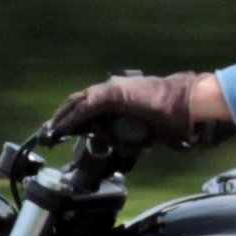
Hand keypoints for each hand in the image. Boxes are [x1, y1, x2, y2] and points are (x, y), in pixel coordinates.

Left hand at [50, 69, 232, 143]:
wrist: (185, 103)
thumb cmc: (173, 115)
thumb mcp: (148, 128)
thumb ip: (135, 134)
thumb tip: (132, 147)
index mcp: (120, 95)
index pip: (91, 104)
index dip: (75, 115)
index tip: (64, 128)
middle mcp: (113, 88)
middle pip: (79, 100)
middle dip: (62, 115)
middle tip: (49, 130)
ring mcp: (112, 89)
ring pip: (79, 103)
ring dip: (63, 117)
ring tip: (51, 131)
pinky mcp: (112, 95)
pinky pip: (86, 108)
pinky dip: (73, 118)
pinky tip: (63, 127)